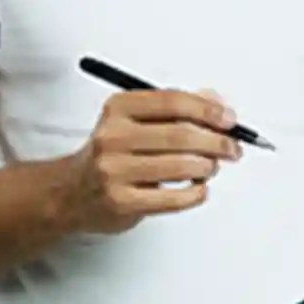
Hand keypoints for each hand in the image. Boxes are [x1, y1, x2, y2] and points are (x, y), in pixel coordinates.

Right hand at [61, 88, 240, 233]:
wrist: (72, 192)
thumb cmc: (114, 153)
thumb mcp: (136, 120)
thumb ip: (177, 109)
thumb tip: (218, 105)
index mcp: (118, 108)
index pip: (173, 101)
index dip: (208, 110)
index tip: (229, 120)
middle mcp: (113, 136)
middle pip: (180, 135)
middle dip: (216, 142)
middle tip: (232, 148)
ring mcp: (114, 170)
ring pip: (180, 166)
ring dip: (207, 167)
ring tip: (212, 167)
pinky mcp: (121, 202)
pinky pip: (172, 199)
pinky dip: (196, 193)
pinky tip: (199, 188)